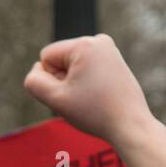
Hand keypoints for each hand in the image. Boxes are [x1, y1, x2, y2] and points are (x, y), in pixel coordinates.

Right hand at [23, 34, 155, 150]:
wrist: (131, 126)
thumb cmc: (96, 114)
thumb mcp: (56, 100)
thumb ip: (34, 83)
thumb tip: (36, 70)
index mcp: (84, 44)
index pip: (46, 57)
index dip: (51, 80)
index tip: (72, 95)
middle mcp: (98, 40)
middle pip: (61, 60)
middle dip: (65, 81)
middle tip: (85, 99)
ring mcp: (109, 49)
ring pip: (74, 66)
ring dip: (76, 84)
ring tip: (94, 98)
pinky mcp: (115, 61)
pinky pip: (88, 69)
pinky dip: (89, 84)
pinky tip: (101, 96)